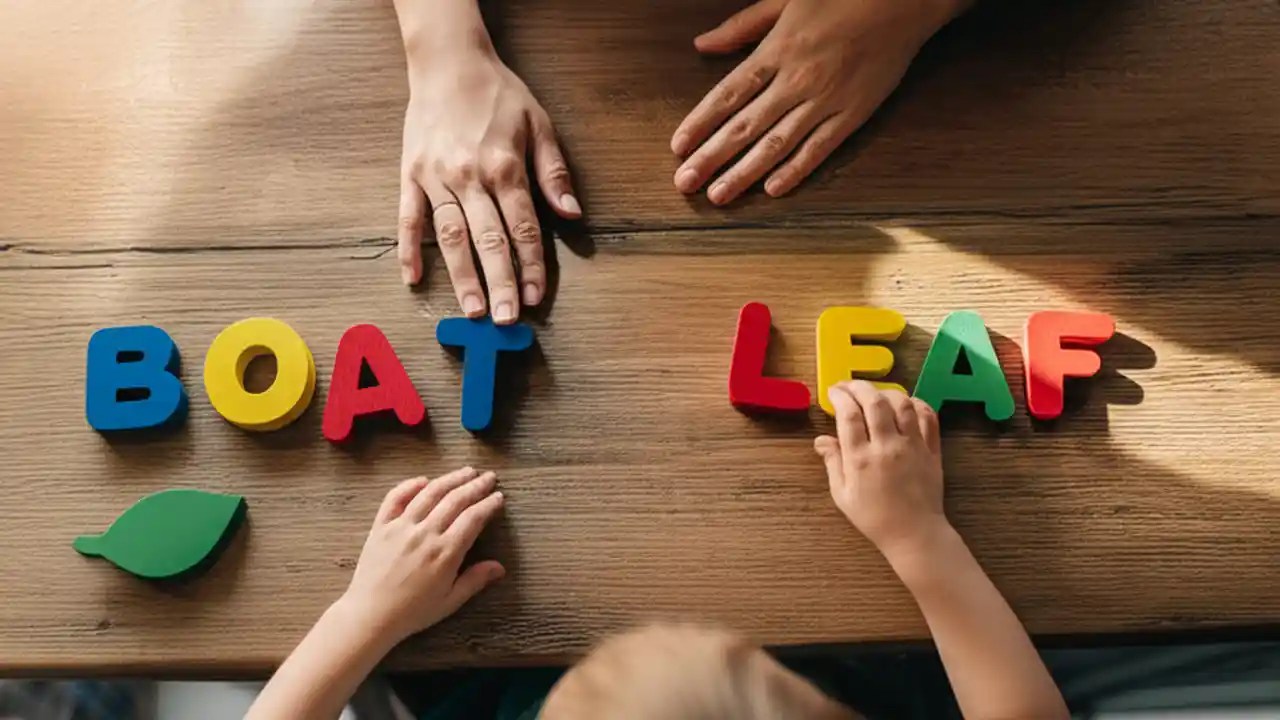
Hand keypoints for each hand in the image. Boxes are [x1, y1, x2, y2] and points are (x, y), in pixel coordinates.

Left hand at [336, 468, 506, 643]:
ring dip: (450, 479)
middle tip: (489, 477)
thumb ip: (475, 580)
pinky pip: (395, 498)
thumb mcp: (449, 601)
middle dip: (475, 485)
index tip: (498, 497)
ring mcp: (401, 527)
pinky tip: (424, 480)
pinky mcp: (381, 526)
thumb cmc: (412, 613)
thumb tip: (500, 567)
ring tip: (466, 471)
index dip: (488, 504)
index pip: (473, 519)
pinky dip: (410, 485)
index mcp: (445, 553)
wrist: (370, 615)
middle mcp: (425, 534)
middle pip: (455, 500)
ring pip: (429, 493)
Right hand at [399, 45, 579, 322]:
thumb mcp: (539, 125)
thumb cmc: (498, 94)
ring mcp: (436, 178)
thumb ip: (554, 173)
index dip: (530, 265)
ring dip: (461, 276)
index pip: (522, 228)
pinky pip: (408, 218)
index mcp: (505, 167)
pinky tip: (413, 278)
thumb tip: (572, 215)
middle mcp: (469, 177)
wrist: (448, 62)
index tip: (535, 298)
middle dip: (499, 282)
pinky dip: (409, 249)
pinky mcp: (410, 174)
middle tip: (504, 320)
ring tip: (471, 310)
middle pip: (487, 240)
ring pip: (450, 236)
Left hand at [672, 0, 964, 203]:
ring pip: (776, 144)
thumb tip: (703, 44)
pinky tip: (773, 189)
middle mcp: (796, 79)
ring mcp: (826, 99)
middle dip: (711, 158)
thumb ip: (742, 26)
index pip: (727, 95)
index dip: (699, 123)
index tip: (678, 148)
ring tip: (719, 196)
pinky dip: (796, 170)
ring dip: (744, 173)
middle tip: (685, 184)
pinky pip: (820, 148)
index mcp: (776, 50)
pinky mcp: (855, 113)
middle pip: (744, 126)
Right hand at [814, 381, 946, 560]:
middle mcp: (887, 446)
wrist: (914, 534)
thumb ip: (832, 463)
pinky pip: (928, 417)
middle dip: (859, 386)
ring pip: (902, 404)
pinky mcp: (932, 450)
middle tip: (849, 385)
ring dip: (886, 392)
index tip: (833, 392)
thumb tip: (821, 440)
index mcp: (861, 459)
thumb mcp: (842, 495)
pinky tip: (906, 403)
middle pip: (874, 402)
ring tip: (876, 393)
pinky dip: (917, 403)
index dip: (839, 397)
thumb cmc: (874, 518)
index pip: (848, 415)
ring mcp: (913, 446)